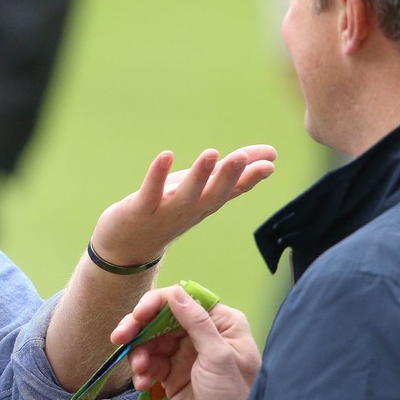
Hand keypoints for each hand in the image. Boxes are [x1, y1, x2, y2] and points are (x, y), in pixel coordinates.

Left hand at [91, 145, 276, 265]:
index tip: (270, 164)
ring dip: (199, 176)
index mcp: (206, 204)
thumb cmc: (169, 209)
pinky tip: (165, 155)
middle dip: (228, 176)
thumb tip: (272, 155)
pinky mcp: (139, 210)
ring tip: (212, 153)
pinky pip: (150, 192)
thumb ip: (231, 172)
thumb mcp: (201, 188)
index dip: (249, 178)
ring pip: (185, 195)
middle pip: (213, 195)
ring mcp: (165, 212)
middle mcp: (190, 210)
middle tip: (242, 156)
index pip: (232, 191)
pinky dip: (157, 175)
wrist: (128, 246)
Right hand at [113, 285, 259, 399]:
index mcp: (220, 323)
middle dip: (139, 329)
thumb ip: (196, 323)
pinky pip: (150, 364)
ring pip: (151, 341)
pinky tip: (143, 384)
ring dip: (139, 354)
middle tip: (119, 339)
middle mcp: (201, 334)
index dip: (155, 304)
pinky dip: (142, 372)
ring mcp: (185, 354)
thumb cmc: (234, 397)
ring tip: (139, 372)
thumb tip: (175, 291)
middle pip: (160, 319)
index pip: (182, 300)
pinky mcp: (172, 375)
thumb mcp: (218, 358)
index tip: (136, 316)